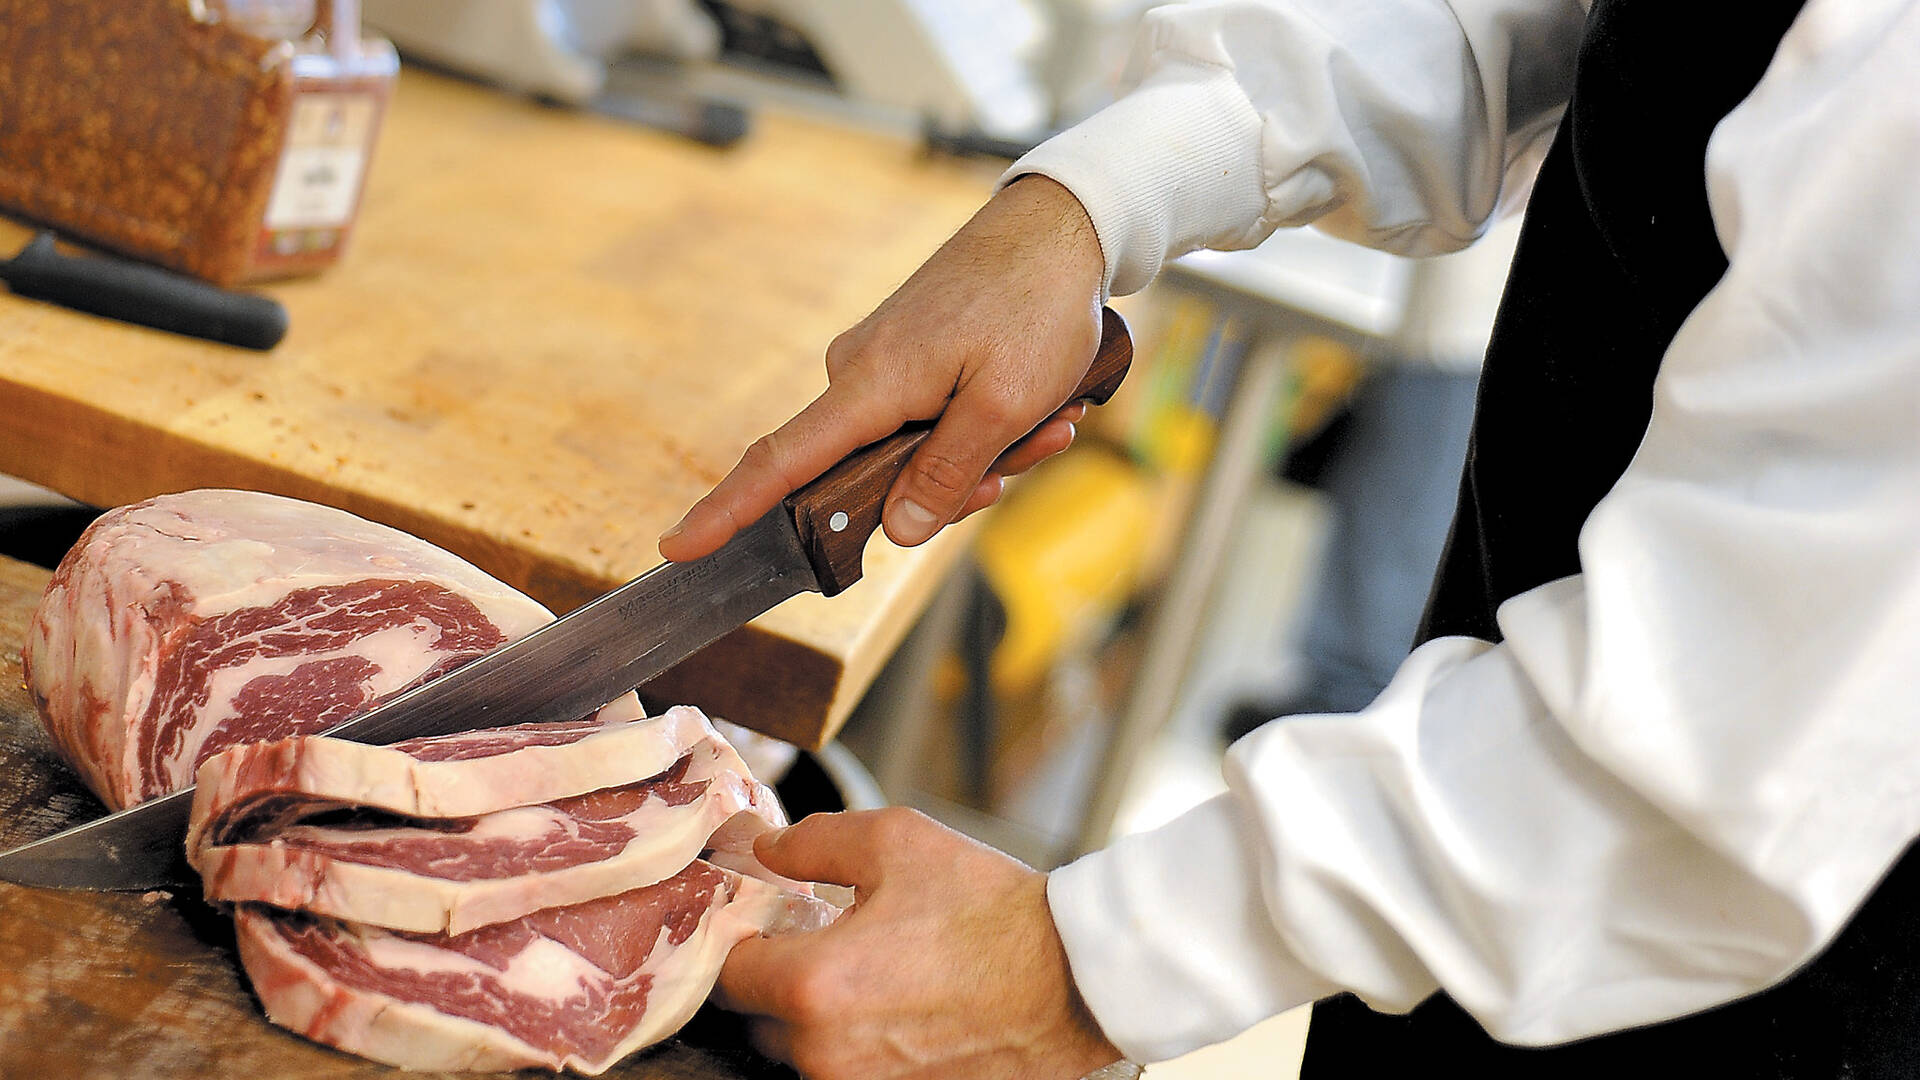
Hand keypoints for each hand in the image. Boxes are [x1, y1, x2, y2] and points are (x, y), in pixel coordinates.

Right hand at [660, 175, 1106, 560]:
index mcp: (870, 383)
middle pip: (875, 475)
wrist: (1061, 225)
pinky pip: (934, 420)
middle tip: (1028, 450)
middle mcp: (860, 372)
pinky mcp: (910, 355)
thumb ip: (947, 474)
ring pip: (917, 452)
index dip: (727, 510)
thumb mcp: (1006, 405)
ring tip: (1049, 419)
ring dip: (986, 452)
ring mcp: (884, 363)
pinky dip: (985, 425)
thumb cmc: (1036, 305)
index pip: (780, 462)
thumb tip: (897, 530)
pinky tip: (1042, 406)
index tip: (679, 547)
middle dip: (954, 484)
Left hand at [716, 808, 1124, 1079]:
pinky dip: (855, 1041)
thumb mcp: (897, 841)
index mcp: (812, 986)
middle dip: (775, 977)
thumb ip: (813, 842)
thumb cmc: (991, 912)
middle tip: (816, 937)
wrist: (1073, 979)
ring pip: (797, 1052)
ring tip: (865, 970)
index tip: (764, 917)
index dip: (739, 936)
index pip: (726, 972)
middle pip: (756, 1019)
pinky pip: (846, 1071)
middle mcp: (824, 1053)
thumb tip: (767, 851)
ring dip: (812, 1014)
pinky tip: (895, 1002)